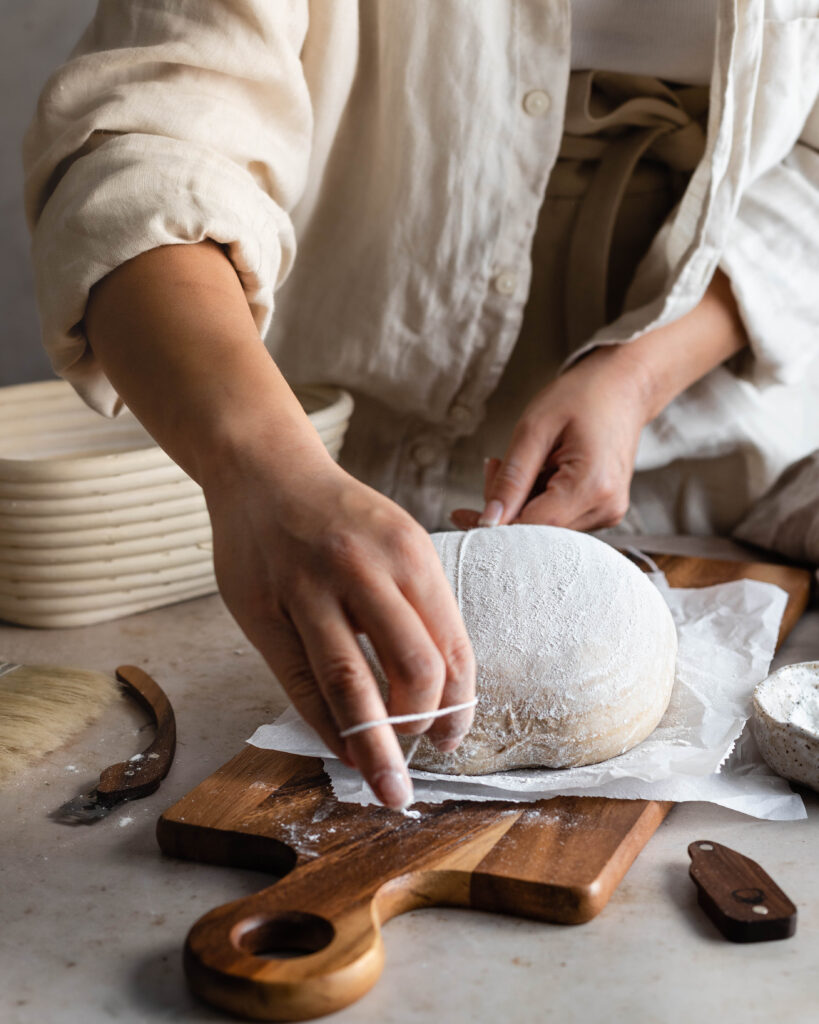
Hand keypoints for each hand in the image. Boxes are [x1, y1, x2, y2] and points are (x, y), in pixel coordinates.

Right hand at [204, 451, 475, 809]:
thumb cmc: (339, 516)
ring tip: (389, 788)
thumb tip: (441, 689)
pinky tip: (342, 753)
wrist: (264, 472)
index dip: (459, 704)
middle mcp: (364, 569)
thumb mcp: (396, 539)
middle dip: (425, 726)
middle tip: (423, 752)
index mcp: (409, 553)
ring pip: (351, 685)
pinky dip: (326, 728)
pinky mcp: (264, 612)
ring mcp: (309, 590)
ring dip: (376, 749)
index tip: (453, 736)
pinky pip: (301, 685)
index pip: (452, 647)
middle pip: (414, 670)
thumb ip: (419, 604)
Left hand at [451, 344, 650, 530]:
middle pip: (537, 531)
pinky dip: (537, 500)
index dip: (493, 524)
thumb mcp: (534, 429)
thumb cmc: (582, 396)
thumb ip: (510, 479)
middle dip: (505, 508)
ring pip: (544, 527)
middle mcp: (606, 507)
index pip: (531, 527)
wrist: (623, 387)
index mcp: (592, 486)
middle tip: (492, 468)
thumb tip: (488, 521)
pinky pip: (558, 518)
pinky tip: (537, 472)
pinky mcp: (603, 510)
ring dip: (520, 503)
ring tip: (520, 461)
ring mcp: (608, 512)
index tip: (461, 512)